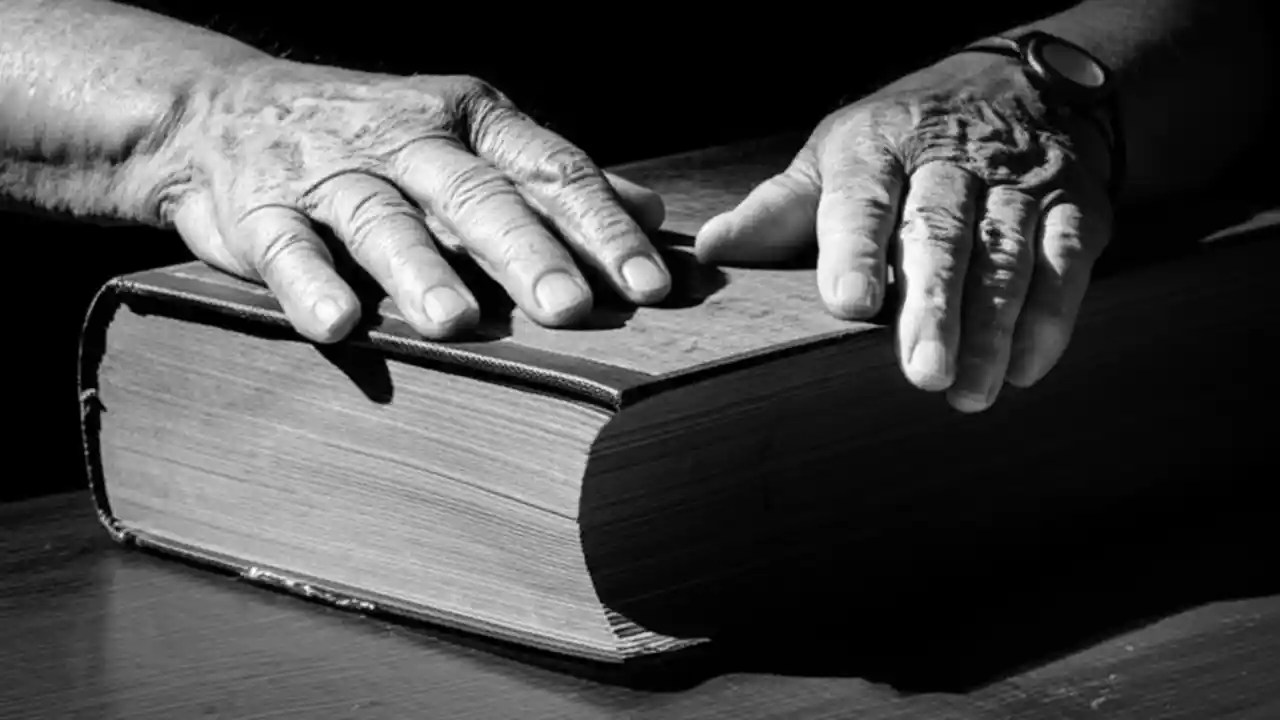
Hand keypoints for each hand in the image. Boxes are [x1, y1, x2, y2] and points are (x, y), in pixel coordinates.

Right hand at [143, 60, 670, 342]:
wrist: (222, 111)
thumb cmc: (377, 140)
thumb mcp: (471, 143)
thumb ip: (554, 181)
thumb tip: (655, 213)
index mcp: (472, 121)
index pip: (551, 170)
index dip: (603, 227)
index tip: (652, 287)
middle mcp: (408, 138)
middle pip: (476, 195)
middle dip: (526, 252)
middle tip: (572, 308)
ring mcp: (331, 172)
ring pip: (383, 220)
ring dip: (420, 270)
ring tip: (458, 324)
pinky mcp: (261, 209)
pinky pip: (286, 247)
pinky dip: (309, 284)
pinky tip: (337, 324)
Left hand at [696, 52, 1113, 411]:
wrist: (1019, 84)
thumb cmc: (902, 140)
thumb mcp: (836, 157)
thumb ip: (781, 208)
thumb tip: (711, 249)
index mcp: (879, 147)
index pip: (864, 199)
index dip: (856, 250)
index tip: (850, 304)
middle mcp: (950, 160)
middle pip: (940, 233)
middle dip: (932, 306)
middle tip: (923, 373)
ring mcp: (1017, 181)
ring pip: (1006, 254)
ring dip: (991, 327)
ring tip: (967, 392)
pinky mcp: (1075, 205)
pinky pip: (1066, 261)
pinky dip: (1050, 317)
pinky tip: (1025, 370)